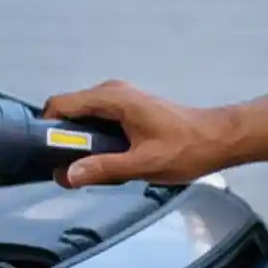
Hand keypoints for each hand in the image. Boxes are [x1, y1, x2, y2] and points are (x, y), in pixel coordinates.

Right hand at [42, 80, 235, 187]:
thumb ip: (104, 168)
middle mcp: (112, 92)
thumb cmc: (187, 148)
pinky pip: (97, 120)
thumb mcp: (143, 164)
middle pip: (69, 111)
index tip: (47, 154)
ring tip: (95, 168)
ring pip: (83, 118)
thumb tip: (68, 175)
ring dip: (81, 143)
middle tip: (72, 170)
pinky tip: (110, 160)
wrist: (220, 138)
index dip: (46, 128)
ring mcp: (119, 97)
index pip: (60, 104)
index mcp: (113, 98)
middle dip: (64, 140)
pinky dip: (95, 140)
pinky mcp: (126, 107)